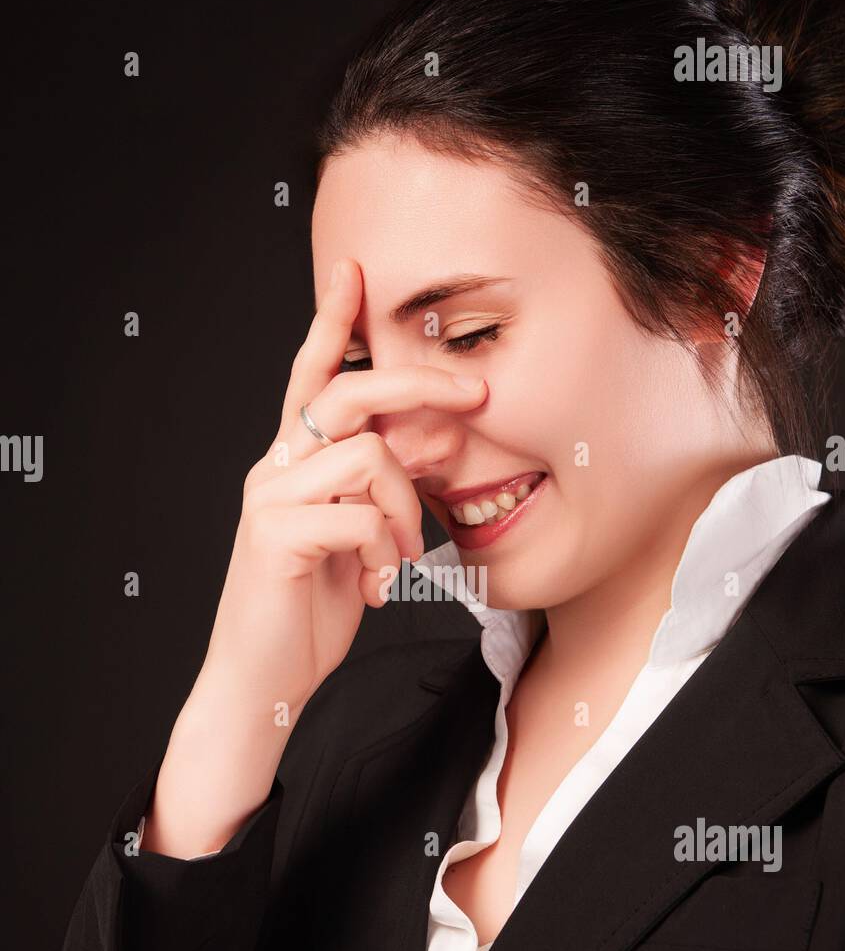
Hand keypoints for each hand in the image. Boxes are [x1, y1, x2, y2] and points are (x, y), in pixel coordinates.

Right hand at [142, 257, 487, 856]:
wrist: (260, 681)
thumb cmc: (310, 611)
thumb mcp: (359, 541)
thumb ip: (383, 489)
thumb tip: (431, 441)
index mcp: (293, 463)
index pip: (312, 376)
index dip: (331, 320)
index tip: (355, 270)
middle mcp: (274, 468)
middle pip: (347, 392)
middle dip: (418, 383)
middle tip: (479, 393)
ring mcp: (269, 498)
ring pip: (367, 457)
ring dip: (408, 508)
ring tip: (405, 559)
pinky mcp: (274, 536)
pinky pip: (360, 515)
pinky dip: (388, 551)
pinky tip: (381, 588)